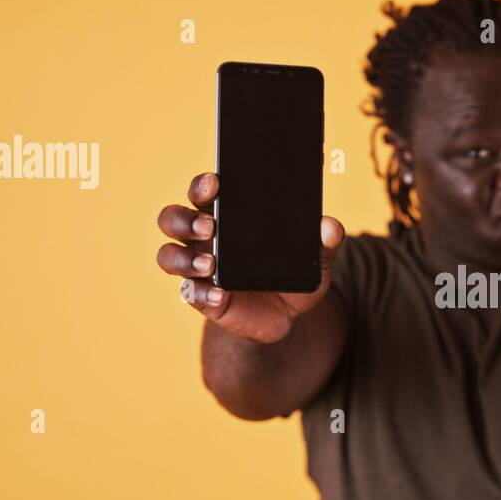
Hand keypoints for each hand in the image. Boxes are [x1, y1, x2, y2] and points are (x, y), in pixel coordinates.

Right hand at [155, 172, 343, 344]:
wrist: (286, 316)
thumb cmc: (292, 276)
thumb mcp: (314, 260)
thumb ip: (324, 243)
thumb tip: (331, 227)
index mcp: (227, 215)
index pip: (204, 191)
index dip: (203, 184)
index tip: (215, 183)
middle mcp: (204, 238)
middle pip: (174, 218)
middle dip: (186, 219)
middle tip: (210, 225)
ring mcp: (199, 268)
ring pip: (169, 255)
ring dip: (183, 258)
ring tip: (210, 264)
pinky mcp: (203, 298)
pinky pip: (190, 293)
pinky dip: (201, 293)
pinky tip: (219, 294)